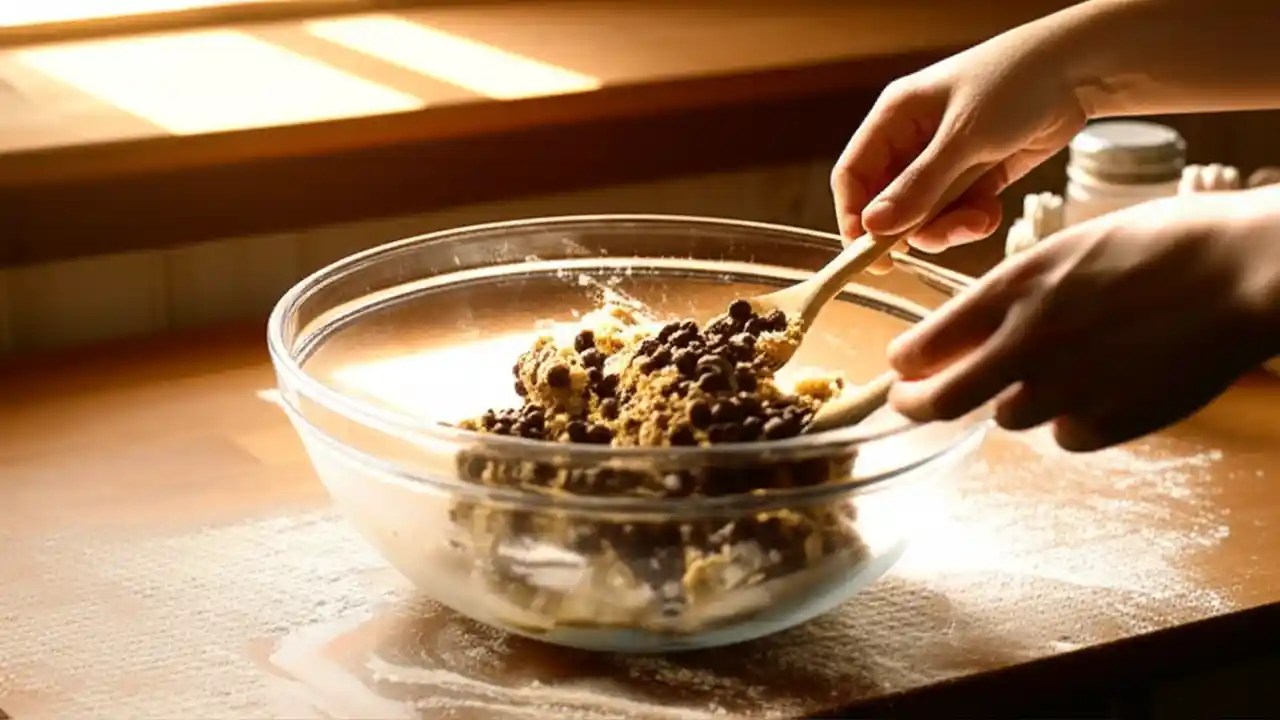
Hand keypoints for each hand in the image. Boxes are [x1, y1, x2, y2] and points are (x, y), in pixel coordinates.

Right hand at [831, 19, 1087, 271]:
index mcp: (895, 118)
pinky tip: (992, 213)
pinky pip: (959, 212)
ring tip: (979, 221)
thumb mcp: (963, 138)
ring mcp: (945, 160)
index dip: (854, 216)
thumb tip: (873, 228)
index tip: (869, 255)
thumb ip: (919, 186)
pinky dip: (972, 220)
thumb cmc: (1014, 86)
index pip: (854, 175)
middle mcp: (913, 141)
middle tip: (940, 241)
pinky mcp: (977, 175)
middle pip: (890, 202)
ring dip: (949, 227)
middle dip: (914, 227)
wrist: (1080, 71)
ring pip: (926, 214)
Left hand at [886, 192, 1279, 451]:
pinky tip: (1109, 384)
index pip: (924, 345)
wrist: (1243, 272)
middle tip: (907, 403)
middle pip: (942, 401)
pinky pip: (1068, 434)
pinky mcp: (1108, 424)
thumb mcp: (1067, 251)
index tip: (901, 368)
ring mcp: (1065, 389)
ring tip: (1070, 364)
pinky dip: (1076, 418)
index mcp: (1014, 290)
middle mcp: (1027, 344)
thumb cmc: (1160, 246)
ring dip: (1020, 400)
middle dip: (915, 404)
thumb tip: (963, 337)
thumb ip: (1011, 297)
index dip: (905, 363)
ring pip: (1010, 416)